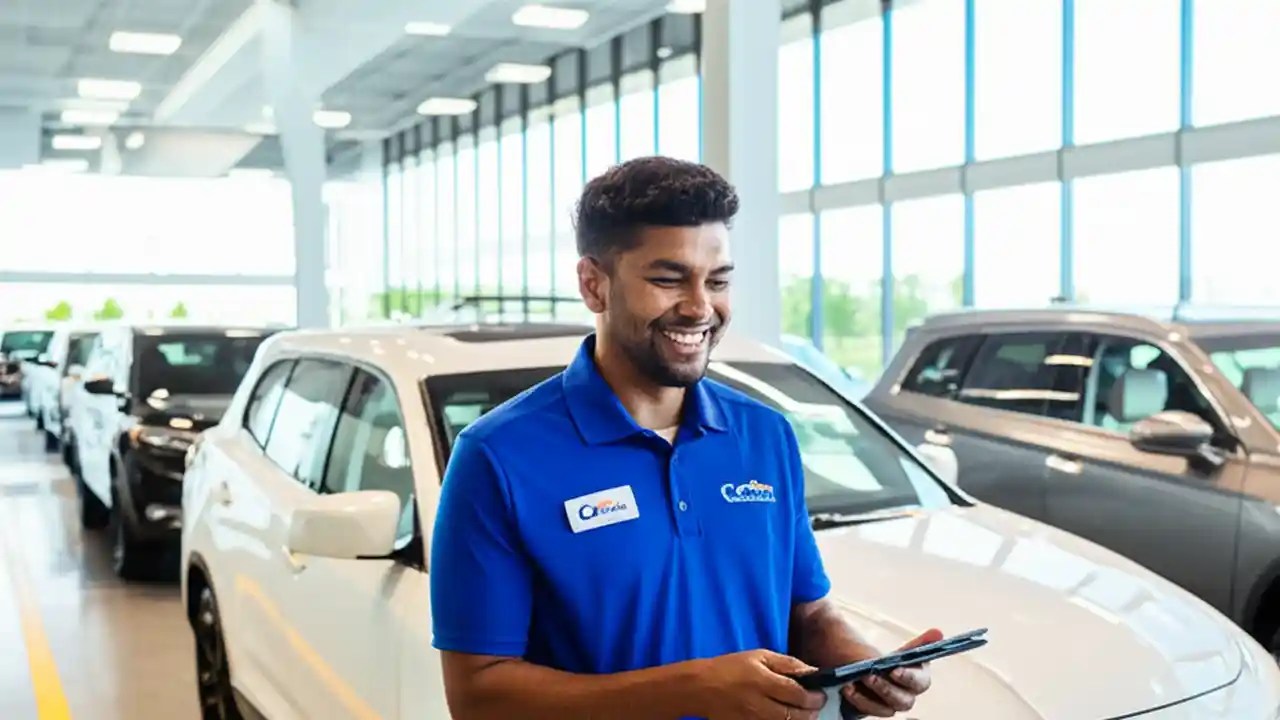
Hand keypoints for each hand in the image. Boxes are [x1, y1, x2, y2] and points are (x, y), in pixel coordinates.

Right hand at [691, 649, 828, 719]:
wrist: (701, 687)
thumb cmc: (732, 667)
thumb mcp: (759, 656)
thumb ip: (787, 663)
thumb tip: (812, 671)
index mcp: (763, 682)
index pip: (797, 694)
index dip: (814, 696)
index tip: (821, 693)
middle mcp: (759, 704)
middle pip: (794, 715)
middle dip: (810, 712)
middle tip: (815, 705)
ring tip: (803, 714)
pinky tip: (785, 719)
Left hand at [841, 629, 941, 716]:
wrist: (859, 668)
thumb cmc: (885, 660)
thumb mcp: (900, 652)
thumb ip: (919, 644)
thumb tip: (938, 632)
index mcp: (918, 679)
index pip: (921, 682)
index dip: (909, 677)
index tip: (894, 670)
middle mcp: (907, 696)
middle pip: (904, 700)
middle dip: (886, 689)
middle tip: (869, 676)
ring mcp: (890, 706)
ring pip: (886, 709)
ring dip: (869, 697)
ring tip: (852, 682)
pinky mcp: (875, 711)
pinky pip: (869, 712)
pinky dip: (858, 701)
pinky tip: (847, 689)